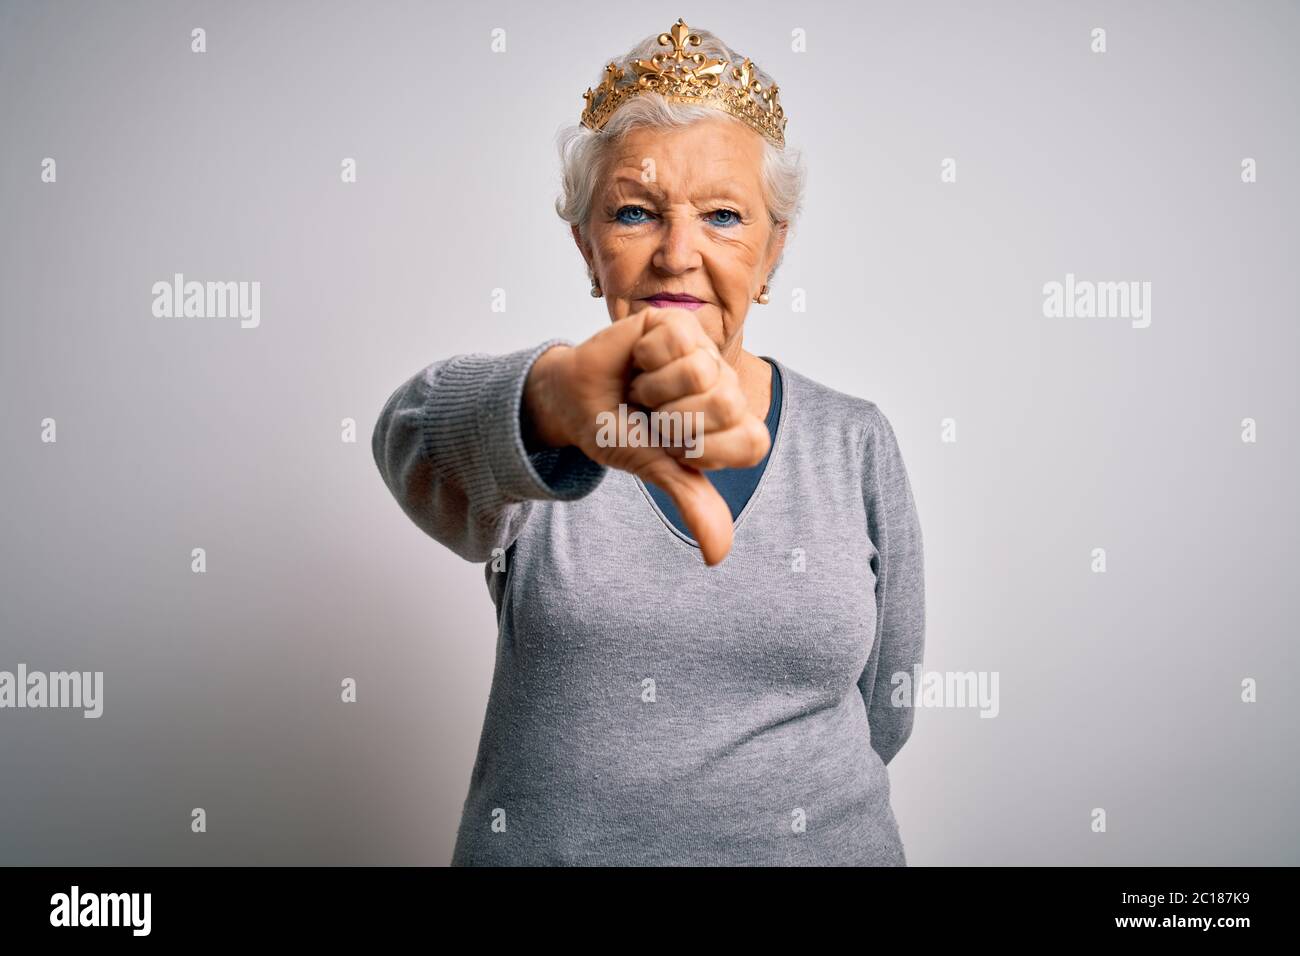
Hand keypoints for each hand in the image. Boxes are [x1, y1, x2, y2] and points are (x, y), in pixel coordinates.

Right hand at [522, 307, 768, 564]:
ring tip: (642, 390)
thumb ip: (692, 501)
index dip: (705, 451)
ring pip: (700, 372)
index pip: (752, 443)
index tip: (672, 447)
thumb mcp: (655, 469)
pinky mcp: (680, 324)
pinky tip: (637, 360)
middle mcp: (727, 388)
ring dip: (654, 389)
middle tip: (652, 416)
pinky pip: (676, 342)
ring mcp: (706, 353)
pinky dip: (644, 357)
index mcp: (732, 427)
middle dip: (673, 419)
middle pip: (725, 406)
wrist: (573, 402)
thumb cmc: (618, 433)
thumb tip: (717, 557)